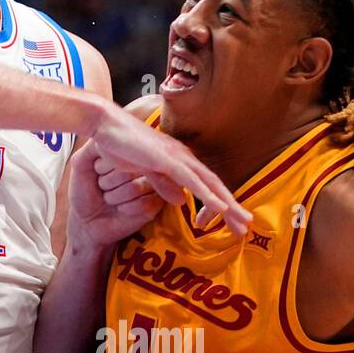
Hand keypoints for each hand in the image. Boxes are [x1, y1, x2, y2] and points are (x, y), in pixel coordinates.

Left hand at [66, 140, 162, 247]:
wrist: (86, 220)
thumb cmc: (85, 191)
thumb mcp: (82, 163)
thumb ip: (95, 146)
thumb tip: (112, 136)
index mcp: (127, 153)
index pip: (121, 152)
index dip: (102, 166)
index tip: (96, 172)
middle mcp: (143, 166)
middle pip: (130, 170)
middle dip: (109, 183)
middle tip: (104, 188)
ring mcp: (152, 185)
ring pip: (136, 187)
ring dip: (115, 197)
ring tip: (110, 199)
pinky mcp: (156, 204)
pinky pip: (145, 203)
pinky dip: (127, 208)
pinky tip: (120, 209)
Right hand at [90, 104, 251, 233]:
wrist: (106, 126)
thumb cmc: (123, 146)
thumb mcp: (147, 172)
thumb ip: (165, 185)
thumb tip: (181, 201)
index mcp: (180, 161)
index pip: (206, 185)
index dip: (221, 203)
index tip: (231, 221)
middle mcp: (184, 158)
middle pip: (214, 185)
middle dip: (232, 207)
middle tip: (246, 226)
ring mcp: (178, 158)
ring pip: (209, 185)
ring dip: (227, 204)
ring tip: (241, 222)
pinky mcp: (167, 160)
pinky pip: (192, 181)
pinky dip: (208, 195)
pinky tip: (221, 207)